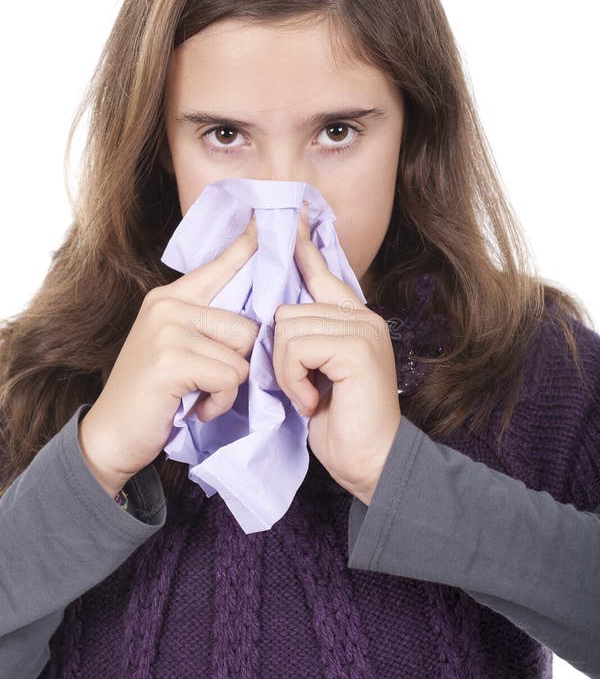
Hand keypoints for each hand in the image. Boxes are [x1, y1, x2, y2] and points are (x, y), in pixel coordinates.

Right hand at [78, 212, 260, 496]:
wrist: (112, 435)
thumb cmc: (155, 395)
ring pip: (241, 355)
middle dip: (237, 364)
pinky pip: (230, 377)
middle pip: (247, 326)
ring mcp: (168, 329)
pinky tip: (193, 406)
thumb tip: (257, 319)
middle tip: (205, 382)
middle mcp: (169, 305)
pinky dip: (219, 402)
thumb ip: (208, 326)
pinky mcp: (171, 359)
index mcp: (172, 297)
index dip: (248, 243)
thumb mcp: (178, 349)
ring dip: (228, 387)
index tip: (266, 215)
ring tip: (197, 394)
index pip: (221, 264)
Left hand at [273, 203, 400, 504]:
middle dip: (281, 355)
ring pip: (287, 328)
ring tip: (310, 396)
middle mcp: (361, 316)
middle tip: (302, 388)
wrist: (372, 462)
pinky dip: (294, 380)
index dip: (302, 247)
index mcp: (352, 318)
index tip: (289, 217)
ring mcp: (362, 328)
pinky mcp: (356, 346)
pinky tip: (313, 401)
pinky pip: (296, 346)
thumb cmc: (341, 423)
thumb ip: (306, 339)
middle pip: (287, 309)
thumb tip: (276, 314)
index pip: (321, 271)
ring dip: (286, 372)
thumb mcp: (316, 374)